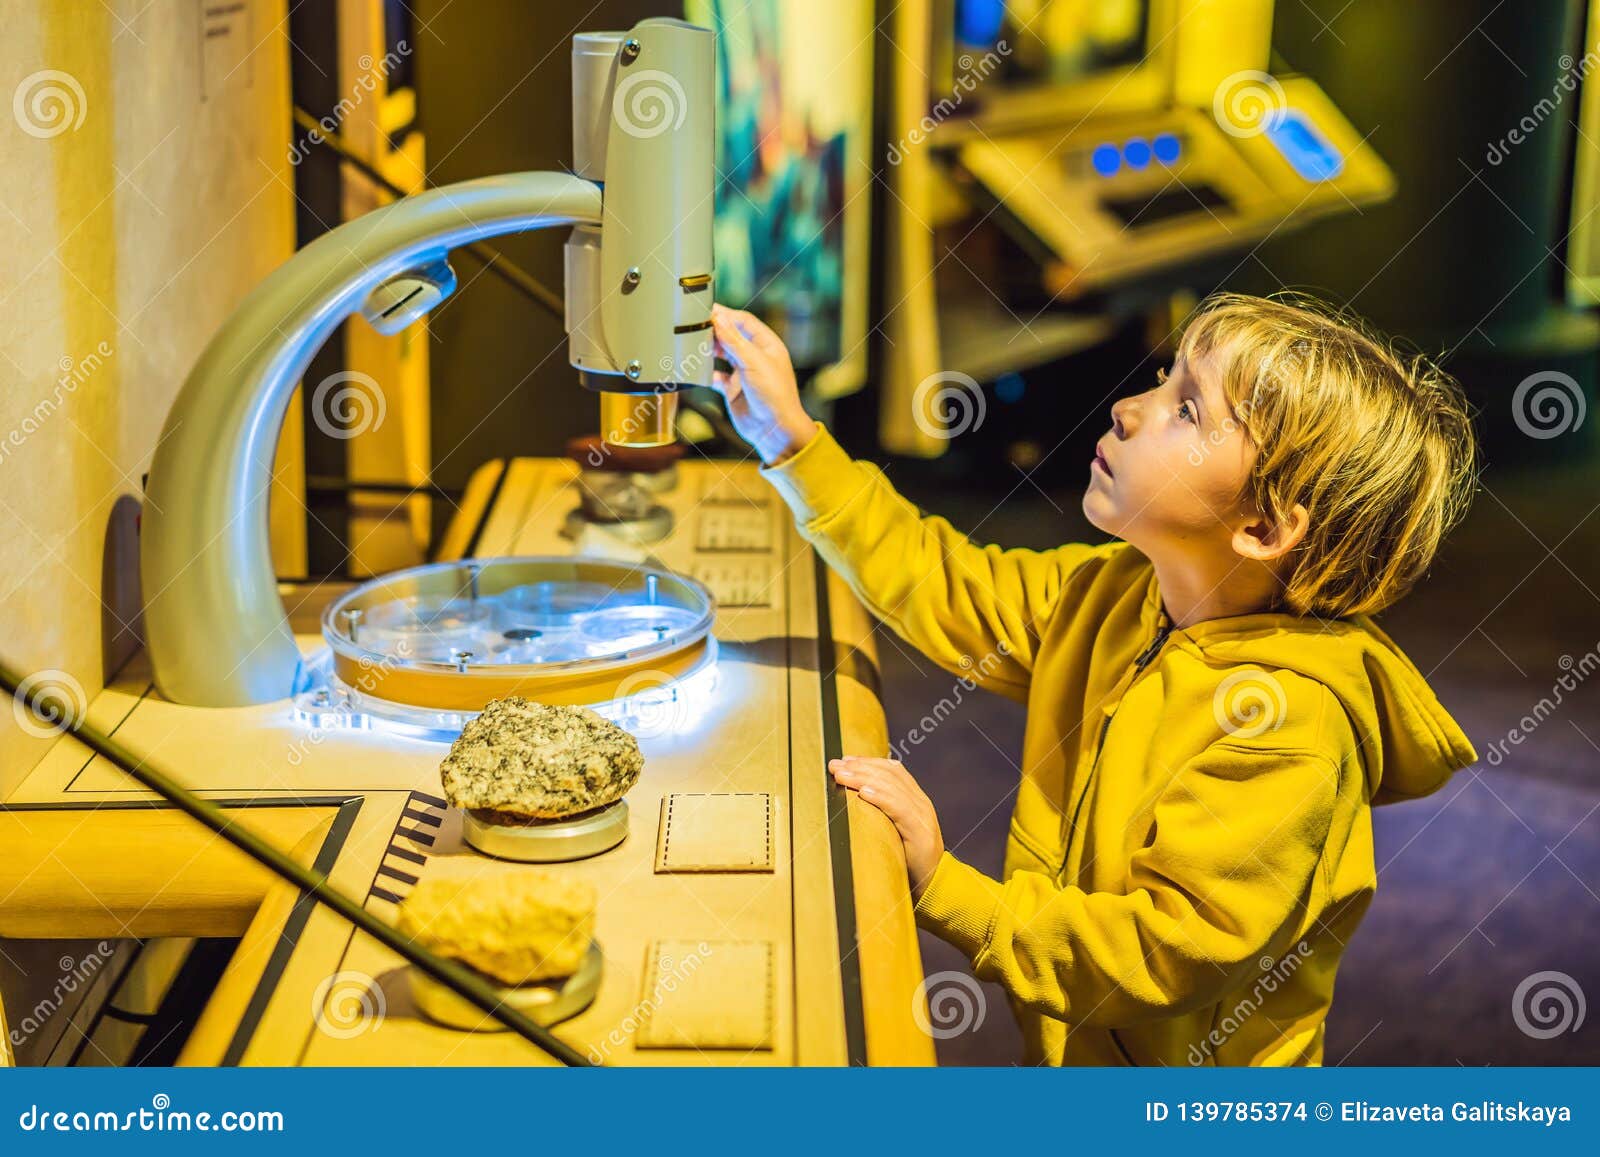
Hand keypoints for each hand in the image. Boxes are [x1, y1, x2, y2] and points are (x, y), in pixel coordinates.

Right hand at [709, 302, 817, 464]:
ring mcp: (743, 373)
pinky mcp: (733, 389)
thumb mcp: (754, 362)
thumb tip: (718, 318)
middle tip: (694, 326)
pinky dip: (706, 373)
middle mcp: (755, 356)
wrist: (775, 430)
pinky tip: (697, 371)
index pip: (743, 321)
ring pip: (722, 354)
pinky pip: (715, 377)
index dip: (726, 314)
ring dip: (709, 350)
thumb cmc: (774, 395)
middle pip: (731, 335)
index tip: (706, 311)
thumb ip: (734, 340)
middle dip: (714, 331)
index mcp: (767, 345)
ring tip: (693, 344)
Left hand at [828, 756, 944, 899]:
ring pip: (892, 788)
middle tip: (835, 765)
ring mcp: (922, 817)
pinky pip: (899, 809)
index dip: (868, 762)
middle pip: (889, 775)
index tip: (845, 759)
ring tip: (842, 775)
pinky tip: (864, 793)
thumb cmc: (910, 862)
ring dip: (863, 778)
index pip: (893, 771)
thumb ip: (884, 816)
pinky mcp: (920, 832)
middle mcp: (921, 804)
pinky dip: (880, 798)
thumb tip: (856, 803)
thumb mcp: (896, 833)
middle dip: (860, 767)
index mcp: (916, 801)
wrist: (936, 886)